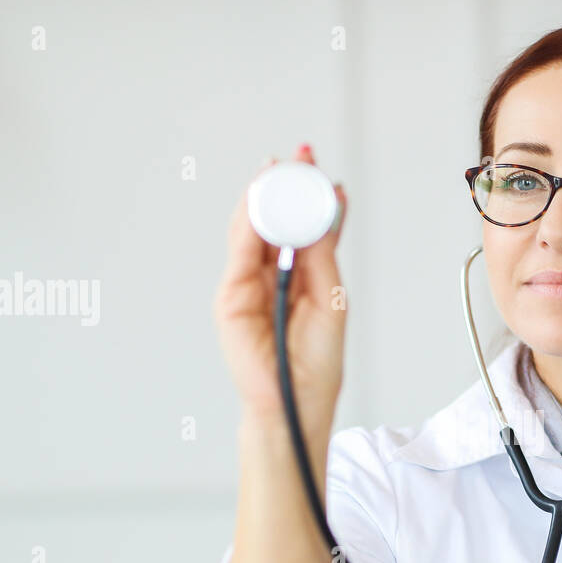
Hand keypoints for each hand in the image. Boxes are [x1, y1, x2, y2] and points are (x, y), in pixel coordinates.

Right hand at [213, 144, 348, 432]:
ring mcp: (247, 284)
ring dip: (266, 196)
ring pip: (253, 229)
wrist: (294, 407)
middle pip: (275, 220)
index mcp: (299, 277)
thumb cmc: (313, 366)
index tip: (324, 172)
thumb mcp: (330, 300)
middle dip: (286, 185)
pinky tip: (264, 201)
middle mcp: (270, 276)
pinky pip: (239, 252)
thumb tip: (327, 210)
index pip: (303, 228)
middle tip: (302, 156)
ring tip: (282, 169)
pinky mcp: (230, 297)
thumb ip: (323, 256)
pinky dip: (250, 224)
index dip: (310, 198)